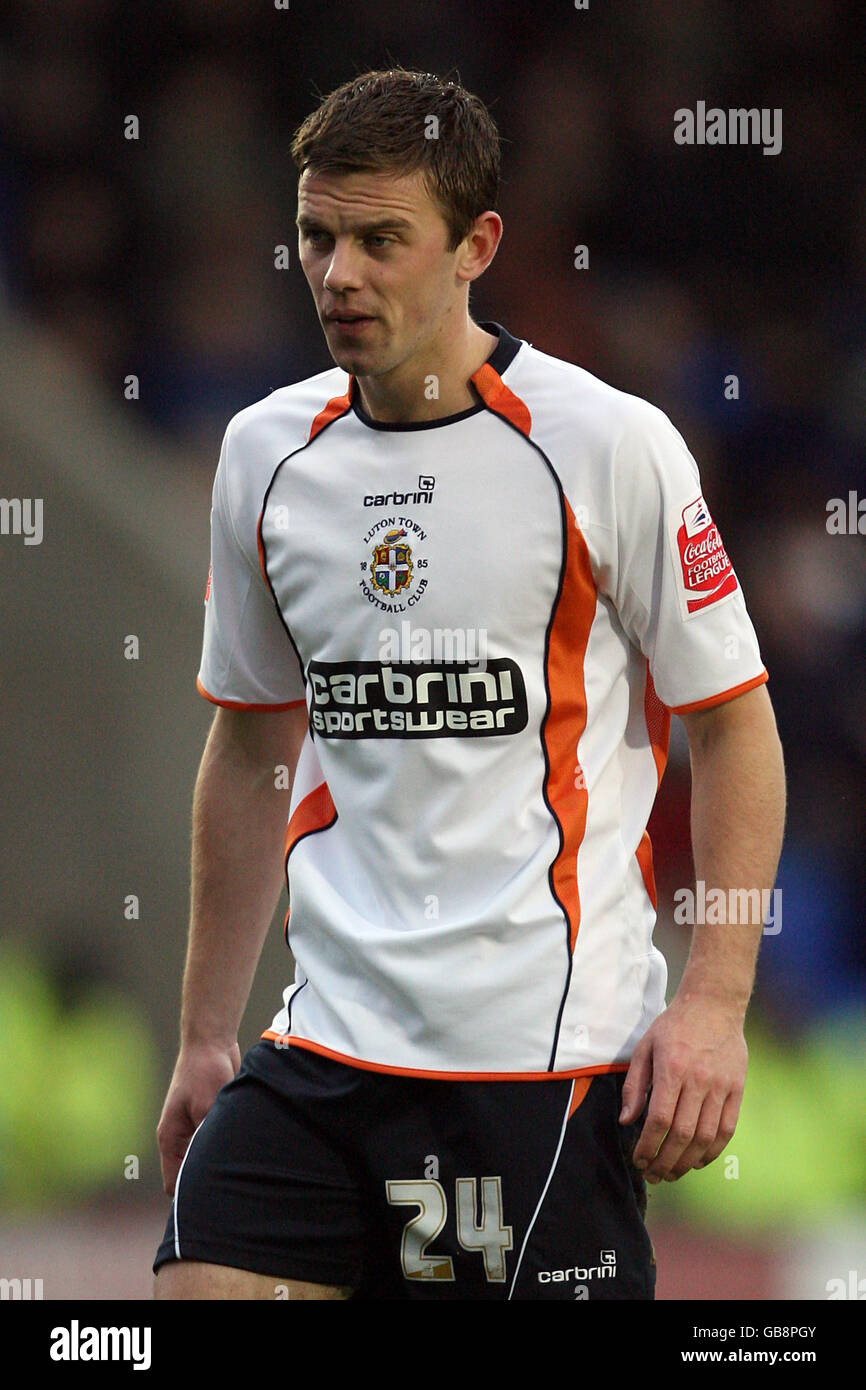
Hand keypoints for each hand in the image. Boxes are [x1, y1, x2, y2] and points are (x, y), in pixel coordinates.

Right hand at [156, 1040, 240, 1194]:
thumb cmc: (205, 1071)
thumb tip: (217, 1165)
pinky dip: (227, 1149)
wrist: (212, 1042)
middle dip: (208, 1185)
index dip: (189, 1198)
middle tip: (232, 1197)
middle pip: (190, 1175)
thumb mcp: (207, 1106)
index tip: (211, 1207)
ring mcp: (195, 1129)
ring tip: (240, 1177)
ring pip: (205, 1159)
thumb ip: (208, 1136)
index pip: (173, 1183)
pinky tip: (245, 1155)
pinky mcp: (211, 1119)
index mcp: (171, 1139)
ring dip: (219, 1165)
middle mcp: (180, 1138)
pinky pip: (217, 1143)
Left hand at [618, 996, 746, 1182]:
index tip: (639, 1159)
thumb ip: (634, 1086)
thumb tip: (626, 1121)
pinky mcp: (737, 1090)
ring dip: (687, 1162)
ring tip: (673, 1173)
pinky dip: (713, 1151)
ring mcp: (721, 1087)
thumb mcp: (644, 1048)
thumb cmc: (673, 1026)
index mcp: (671, 1069)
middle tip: (654, 1175)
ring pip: (706, 1137)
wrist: (714, 1005)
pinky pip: (727, 1129)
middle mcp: (698, 1081)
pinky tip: (698, 1160)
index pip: (659, 1120)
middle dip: (665, 1161)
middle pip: (682, 1134)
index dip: (648, 1146)